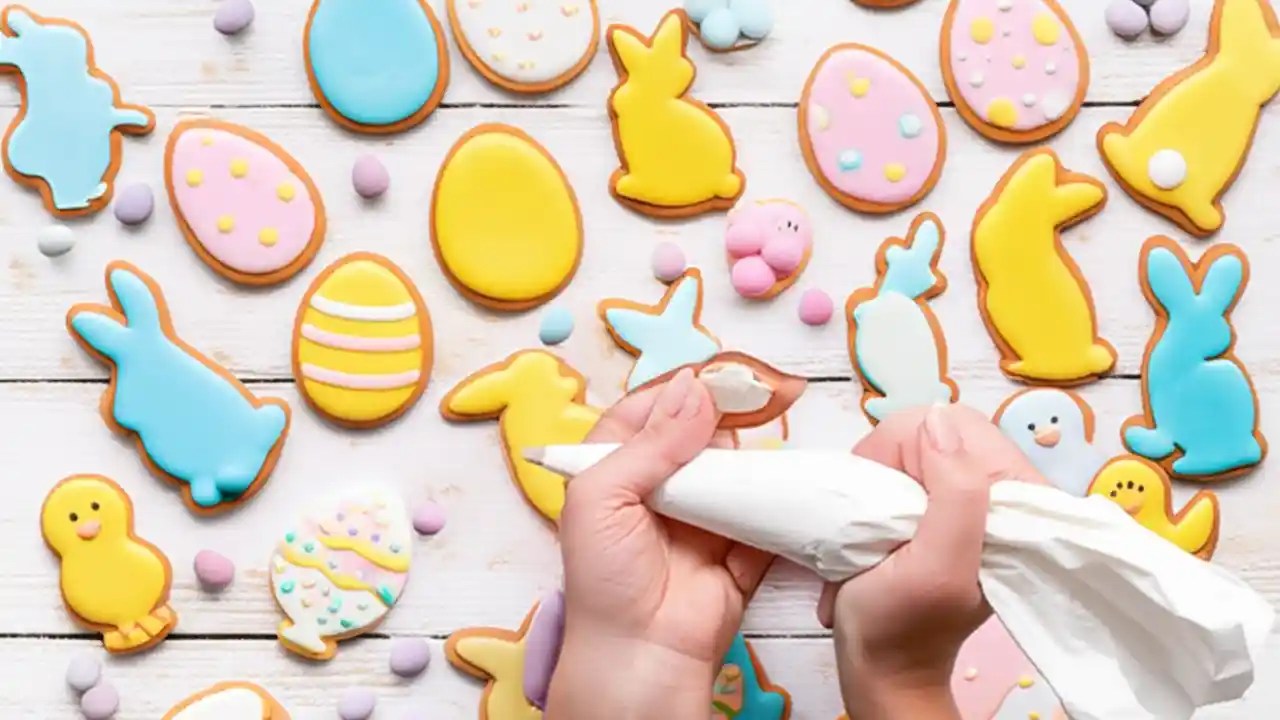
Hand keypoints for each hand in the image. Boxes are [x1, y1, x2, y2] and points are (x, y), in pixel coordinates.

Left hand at [547, 368, 773, 717]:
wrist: (641, 654)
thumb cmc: (605, 577)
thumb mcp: (603, 494)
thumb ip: (651, 441)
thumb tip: (695, 389)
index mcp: (615, 471)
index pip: (647, 413)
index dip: (677, 393)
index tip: (712, 377)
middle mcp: (660, 489)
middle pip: (698, 435)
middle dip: (723, 418)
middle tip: (754, 401)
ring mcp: (703, 518)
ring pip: (735, 468)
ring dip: (751, 457)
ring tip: (764, 447)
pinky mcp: (741, 548)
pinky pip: (766, 512)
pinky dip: (779, 499)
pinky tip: (786, 482)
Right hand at [822, 404, 1047, 719]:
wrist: (885, 667)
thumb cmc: (901, 627)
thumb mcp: (934, 567)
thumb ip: (955, 494)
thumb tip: (937, 420)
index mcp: (1017, 499)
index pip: (955, 426)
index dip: (904, 451)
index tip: (881, 500)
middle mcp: (1005, 489)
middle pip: (935, 428)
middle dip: (889, 461)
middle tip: (873, 514)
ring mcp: (974, 495)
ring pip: (916, 443)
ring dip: (880, 476)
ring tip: (872, 524)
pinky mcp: (947, 503)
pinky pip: (908, 463)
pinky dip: (881, 485)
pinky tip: (878, 522)